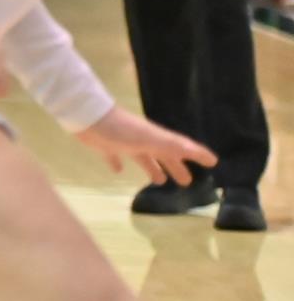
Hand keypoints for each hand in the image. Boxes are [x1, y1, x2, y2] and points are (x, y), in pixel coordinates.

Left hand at [76, 106, 215, 184]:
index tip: (213, 163)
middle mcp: (143, 140)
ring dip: (152, 168)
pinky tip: (118, 171)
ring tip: (159, 182)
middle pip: (164, 155)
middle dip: (176, 167)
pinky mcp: (105, 145)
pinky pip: (114, 156)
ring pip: (143, 157)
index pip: (182, 147)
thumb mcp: (152, 140)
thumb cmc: (121, 129)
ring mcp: (124, 142)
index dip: (197, 155)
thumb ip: (176, 147)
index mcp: (156, 138)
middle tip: (186, 182)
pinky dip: (117, 163)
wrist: (88, 117)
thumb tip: (208, 157)